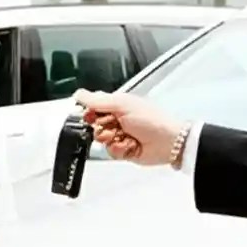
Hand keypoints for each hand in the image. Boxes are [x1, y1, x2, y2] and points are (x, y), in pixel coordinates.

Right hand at [73, 89, 187, 165]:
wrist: (168, 142)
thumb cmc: (150, 119)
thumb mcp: (121, 105)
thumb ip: (97, 100)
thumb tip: (77, 94)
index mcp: (116, 104)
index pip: (92, 106)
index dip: (89, 113)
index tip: (92, 116)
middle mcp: (116, 119)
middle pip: (93, 125)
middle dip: (102, 127)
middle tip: (115, 125)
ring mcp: (118, 135)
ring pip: (100, 140)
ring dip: (113, 139)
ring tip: (127, 136)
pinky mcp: (122, 150)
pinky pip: (109, 152)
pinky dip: (120, 149)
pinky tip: (131, 146)